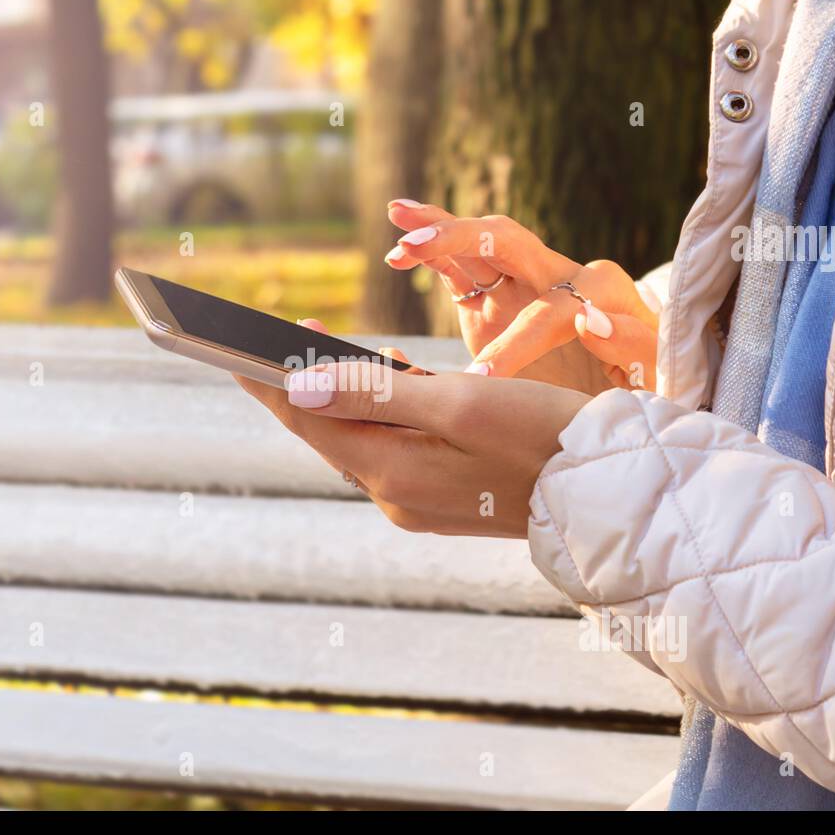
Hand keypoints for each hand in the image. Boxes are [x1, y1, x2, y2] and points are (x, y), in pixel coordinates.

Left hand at [236, 339, 590, 537]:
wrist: (609, 488)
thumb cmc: (543, 435)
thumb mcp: (460, 404)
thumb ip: (374, 393)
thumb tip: (296, 384)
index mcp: (392, 472)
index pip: (306, 419)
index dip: (265, 380)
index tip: (226, 345)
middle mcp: (396, 493)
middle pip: (327, 430)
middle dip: (300, 383)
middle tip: (278, 334)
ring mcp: (419, 499)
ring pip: (361, 437)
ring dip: (344, 395)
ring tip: (329, 349)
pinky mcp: (443, 495)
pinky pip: (394, 447)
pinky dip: (385, 412)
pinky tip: (393, 382)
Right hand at [386, 199, 659, 390]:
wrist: (630, 384)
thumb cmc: (644, 382)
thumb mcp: (654, 373)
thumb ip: (632, 345)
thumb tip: (589, 320)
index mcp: (600, 292)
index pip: (553, 307)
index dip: (518, 343)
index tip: (484, 379)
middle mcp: (558, 275)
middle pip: (509, 239)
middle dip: (462, 237)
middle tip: (417, 243)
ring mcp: (522, 281)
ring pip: (478, 240)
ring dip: (437, 227)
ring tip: (398, 216)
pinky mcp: (494, 296)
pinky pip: (460, 266)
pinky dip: (431, 254)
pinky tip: (398, 250)